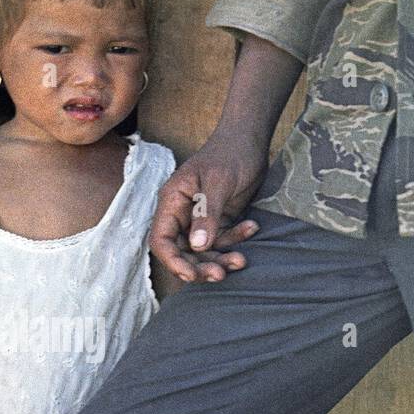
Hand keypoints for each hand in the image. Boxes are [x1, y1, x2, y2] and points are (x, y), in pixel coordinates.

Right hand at [150, 133, 269, 283]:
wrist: (251, 139)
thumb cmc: (230, 153)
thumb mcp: (218, 183)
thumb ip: (207, 214)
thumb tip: (197, 246)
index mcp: (172, 202)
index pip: (161, 240)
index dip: (172, 261)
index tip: (191, 275)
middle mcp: (183, 213)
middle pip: (182, 251)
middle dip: (200, 266)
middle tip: (222, 274)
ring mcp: (201, 218)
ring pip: (204, 251)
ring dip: (221, 258)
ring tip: (242, 260)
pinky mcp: (219, 220)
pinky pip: (223, 240)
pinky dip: (236, 240)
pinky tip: (252, 227)